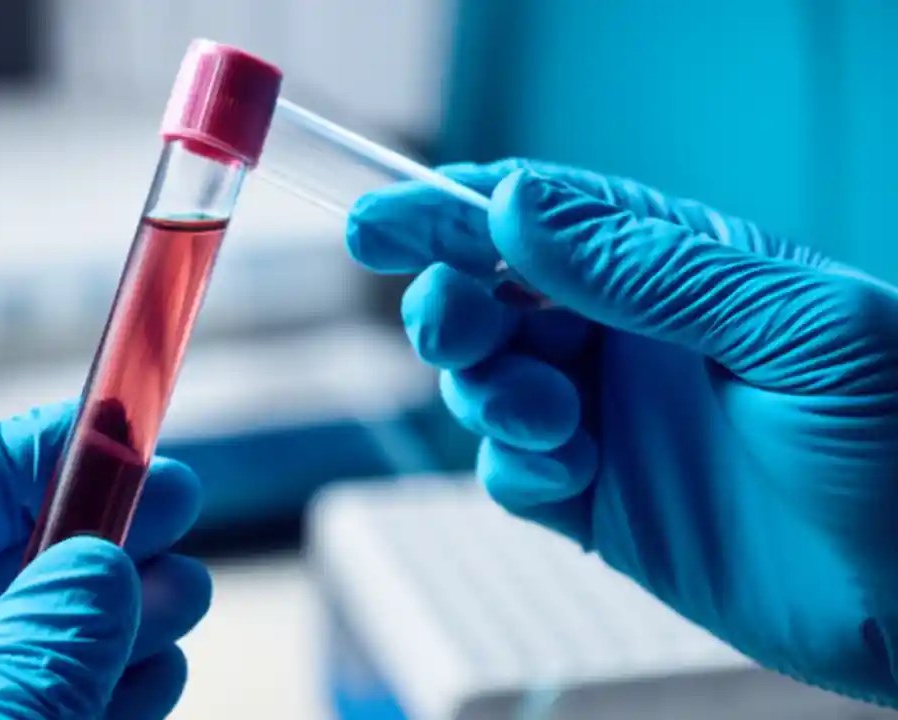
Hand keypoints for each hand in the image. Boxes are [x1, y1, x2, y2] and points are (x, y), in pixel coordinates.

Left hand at [0, 402, 209, 718]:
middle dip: (84, 547)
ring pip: (8, 666)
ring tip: (185, 597)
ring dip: (107, 629)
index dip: (16, 466)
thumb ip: (14, 668)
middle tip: (176, 511)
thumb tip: (99, 568)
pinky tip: (150, 677)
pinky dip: (93, 703)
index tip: (113, 425)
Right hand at [348, 159, 897, 705]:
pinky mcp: (598, 501)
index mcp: (681, 269)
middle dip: (453, 304)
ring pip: (489, 383)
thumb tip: (515, 211)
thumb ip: (649, 266)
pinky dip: (513, 464)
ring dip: (487, 391)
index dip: (453, 211)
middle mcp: (634, 337)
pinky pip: (511, 470)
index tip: (380, 222)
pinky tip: (562, 471)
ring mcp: (611, 420)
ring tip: (546, 415)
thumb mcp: (795, 325)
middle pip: (495, 297)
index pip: (545, 217)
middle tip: (450, 325)